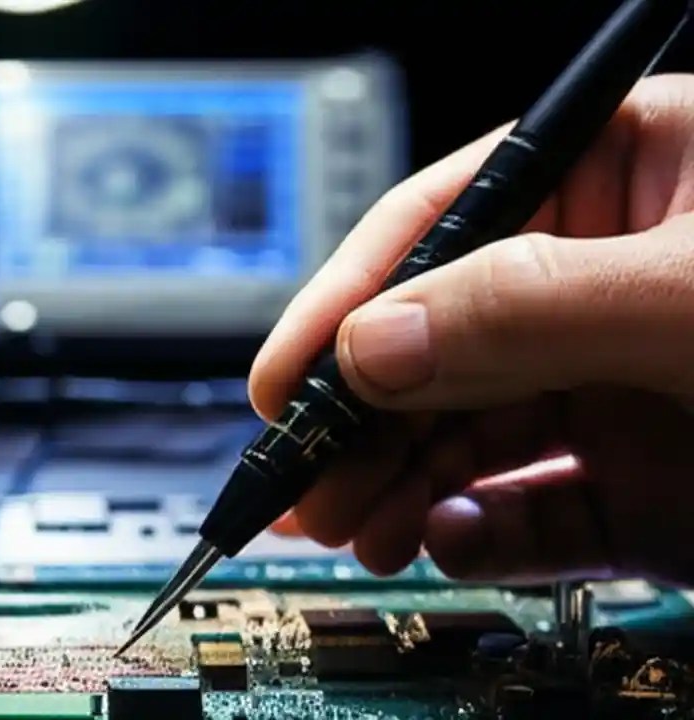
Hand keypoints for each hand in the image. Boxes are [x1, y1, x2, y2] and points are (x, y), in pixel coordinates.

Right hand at [252, 74, 693, 586]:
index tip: (280, 383)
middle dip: (358, 421)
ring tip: (354, 526)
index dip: (343, 304)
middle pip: (436, 348)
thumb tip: (373, 347)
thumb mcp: (691, 294)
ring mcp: (620, 389)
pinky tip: (454, 535)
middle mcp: (602, 287)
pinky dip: (483, 533)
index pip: (440, 225)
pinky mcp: (642, 489)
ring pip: (468, 437)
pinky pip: (535, 512)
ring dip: (397, 486)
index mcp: (618, 179)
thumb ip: (526, 308)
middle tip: (302, 482)